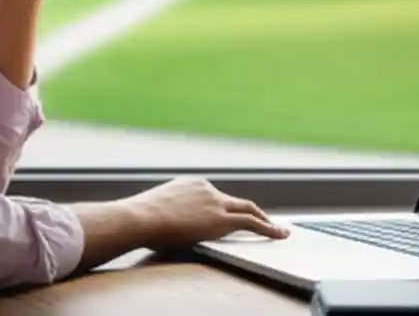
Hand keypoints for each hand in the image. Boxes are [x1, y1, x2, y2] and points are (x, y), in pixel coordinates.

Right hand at [122, 177, 288, 250]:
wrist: (140, 218)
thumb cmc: (139, 219)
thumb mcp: (154, 208)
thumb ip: (166, 211)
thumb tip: (159, 224)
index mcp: (190, 184)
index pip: (214, 197)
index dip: (224, 208)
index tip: (229, 217)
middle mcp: (206, 189)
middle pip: (236, 200)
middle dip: (252, 210)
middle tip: (265, 219)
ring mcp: (215, 202)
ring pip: (246, 210)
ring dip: (264, 220)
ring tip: (278, 230)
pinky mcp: (220, 219)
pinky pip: (250, 222)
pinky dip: (268, 228)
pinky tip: (279, 234)